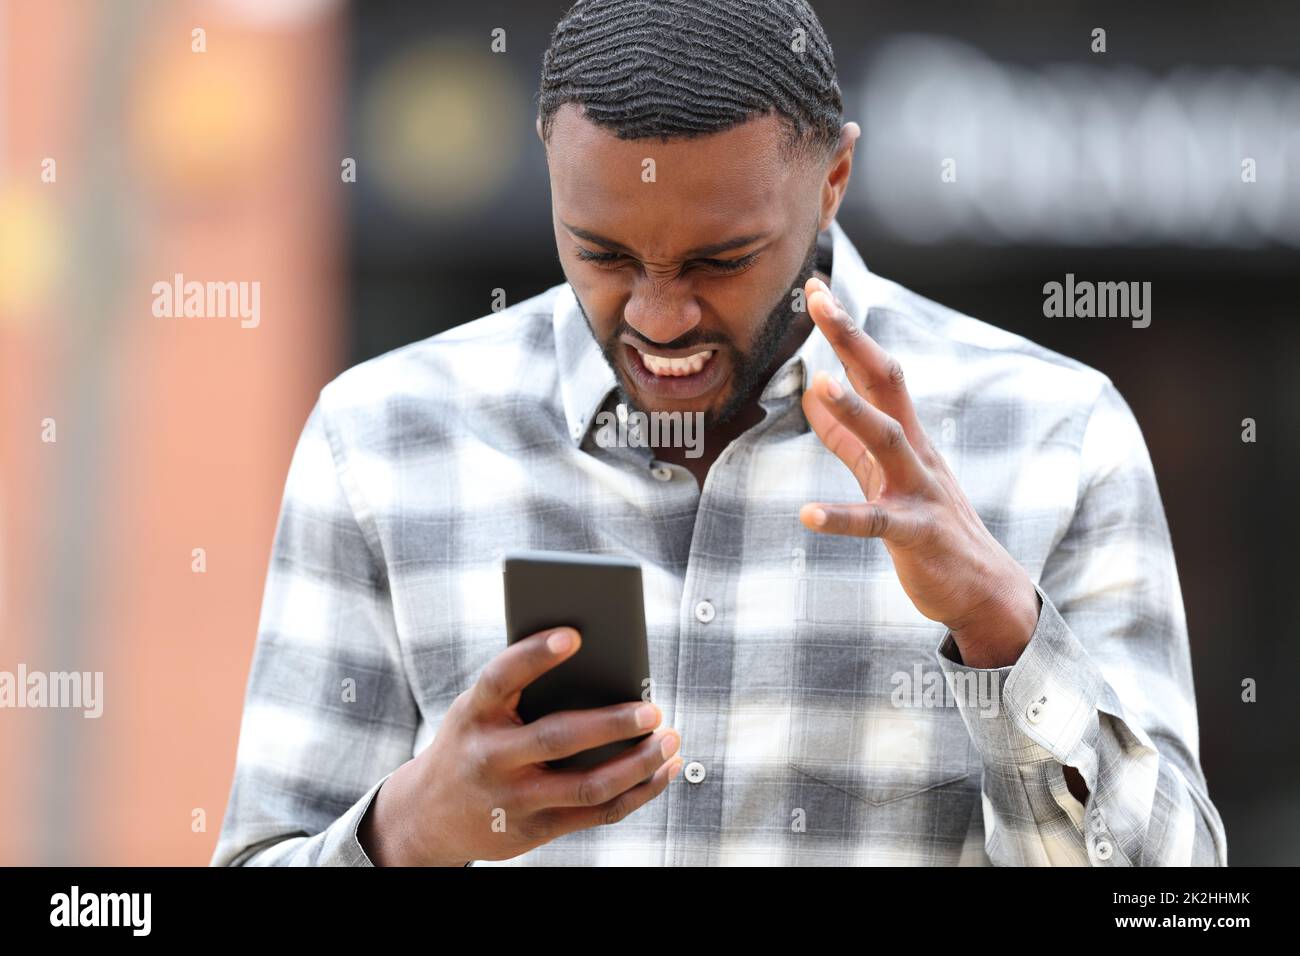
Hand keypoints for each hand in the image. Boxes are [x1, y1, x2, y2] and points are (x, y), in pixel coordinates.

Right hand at [359, 626, 682, 864]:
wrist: (427, 815)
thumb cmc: (471, 742)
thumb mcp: (477, 710)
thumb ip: (521, 690)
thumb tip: (599, 664)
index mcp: (474, 714)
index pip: (502, 678)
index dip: (535, 655)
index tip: (574, 635)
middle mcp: (491, 757)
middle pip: (557, 738)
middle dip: (611, 724)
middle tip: (652, 709)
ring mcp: (514, 799)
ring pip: (588, 786)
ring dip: (638, 764)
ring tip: (670, 738)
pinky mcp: (537, 829)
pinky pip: (598, 813)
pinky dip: (638, 791)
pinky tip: (663, 770)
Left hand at [797, 276, 1039, 667]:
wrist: (984, 590)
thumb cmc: (930, 526)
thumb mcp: (883, 475)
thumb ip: (846, 438)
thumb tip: (811, 397)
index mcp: (907, 435)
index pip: (873, 370)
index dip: (845, 330)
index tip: (815, 288)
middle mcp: (916, 452)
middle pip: (887, 383)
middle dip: (853, 340)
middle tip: (819, 301)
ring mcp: (919, 491)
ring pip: (889, 441)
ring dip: (855, 411)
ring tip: (820, 383)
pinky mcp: (917, 534)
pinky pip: (878, 523)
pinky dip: (842, 518)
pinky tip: (807, 515)